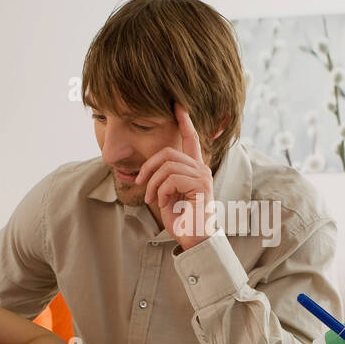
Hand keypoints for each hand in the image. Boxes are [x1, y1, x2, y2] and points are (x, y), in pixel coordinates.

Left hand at [137, 103, 216, 250]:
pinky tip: (163, 203)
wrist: (193, 239)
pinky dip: (161, 192)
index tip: (178, 104)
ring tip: (152, 199)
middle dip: (148, 168)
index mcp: (194, 167)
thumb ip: (162, 177)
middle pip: (168, 153)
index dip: (184, 120)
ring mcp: (203, 176)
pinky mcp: (201, 186)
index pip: (191, 138)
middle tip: (141, 184)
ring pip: (167, 166)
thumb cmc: (180, 218)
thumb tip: (148, 169)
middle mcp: (201, 168)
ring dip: (153, 184)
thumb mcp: (167, 194)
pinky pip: (171, 179)